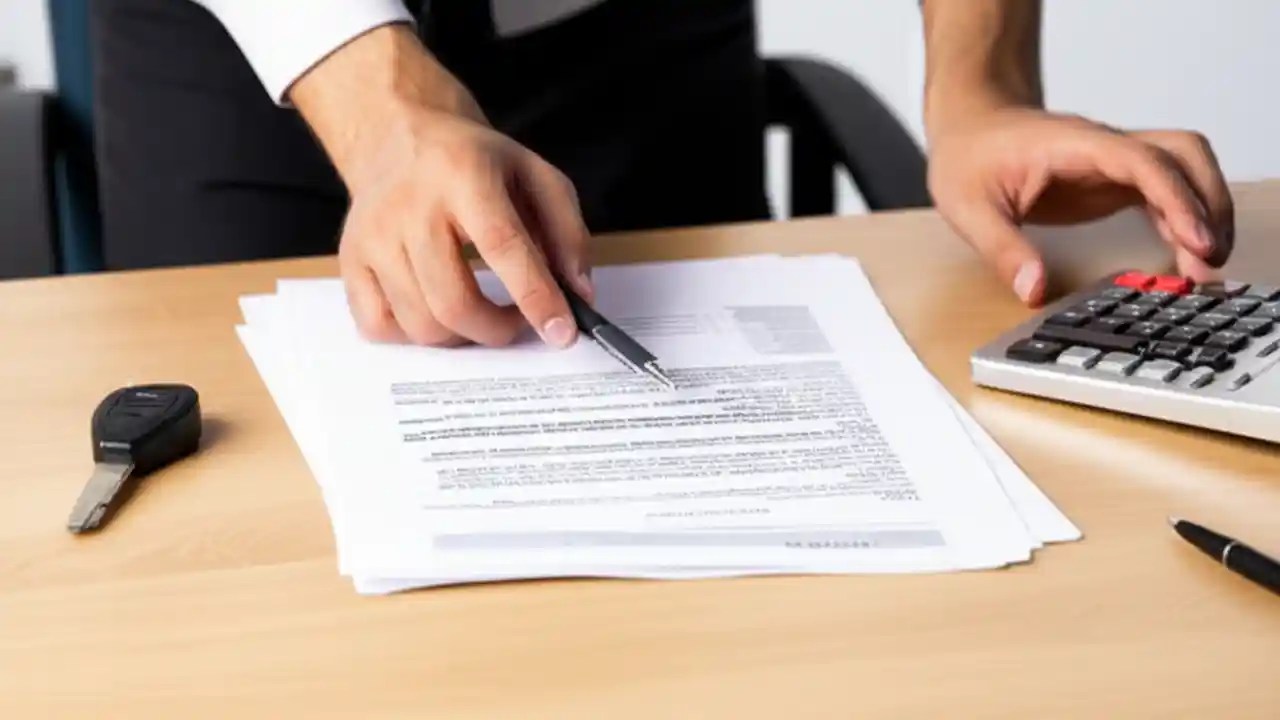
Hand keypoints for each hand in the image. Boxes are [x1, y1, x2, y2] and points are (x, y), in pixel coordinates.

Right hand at [290, 25, 592, 346]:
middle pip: (454, 302)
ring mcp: (373, 237)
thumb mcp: (536, 176)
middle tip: (518, 322)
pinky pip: (380, 326)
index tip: (561, 333)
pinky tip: (436, 311)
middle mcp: (410, 207)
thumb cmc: (474, 162)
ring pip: (421, 324)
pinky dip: (415, 335)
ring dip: (463, 336)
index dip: (535, 297)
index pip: (502, 247)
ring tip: (482, 313)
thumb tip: (578, 296)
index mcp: (463, 175)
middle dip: (498, 329)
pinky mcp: (351, 261)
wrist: (398, 136)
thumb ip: (568, 234)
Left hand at [927, 108, 1233, 305]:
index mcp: (1074, 146)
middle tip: (1210, 260)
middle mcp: (1104, 148)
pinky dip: (1180, 221)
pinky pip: (1163, 192)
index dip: (1176, 199)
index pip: (1142, 162)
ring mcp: (1112, 162)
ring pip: (1181, 170)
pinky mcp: (1111, 180)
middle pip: (1182, 156)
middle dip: (1208, 202)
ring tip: (1204, 268)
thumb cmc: (967, 157)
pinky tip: (1183, 255)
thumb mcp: (968, 207)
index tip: (1196, 239)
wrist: (968, 125)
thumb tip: (1034, 291)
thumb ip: (1002, 249)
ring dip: (1202, 211)